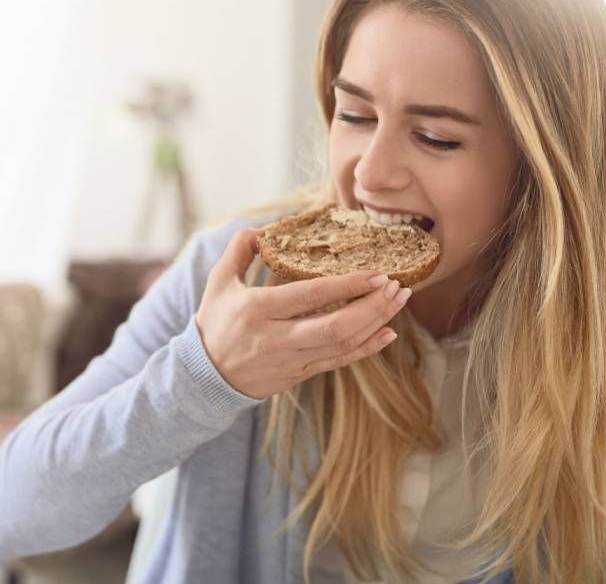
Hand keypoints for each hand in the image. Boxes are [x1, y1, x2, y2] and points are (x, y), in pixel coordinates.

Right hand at [194, 228, 409, 398]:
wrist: (206, 375)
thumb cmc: (215, 322)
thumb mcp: (218, 281)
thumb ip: (240, 249)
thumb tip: (263, 229)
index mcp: (257, 309)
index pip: (310, 296)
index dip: (347, 285)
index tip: (376, 273)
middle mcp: (276, 338)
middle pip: (335, 327)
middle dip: (372, 307)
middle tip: (397, 287)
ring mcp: (290, 361)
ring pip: (342, 345)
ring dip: (375, 323)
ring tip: (398, 302)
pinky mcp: (299, 375)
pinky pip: (339, 362)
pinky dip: (366, 349)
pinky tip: (387, 334)